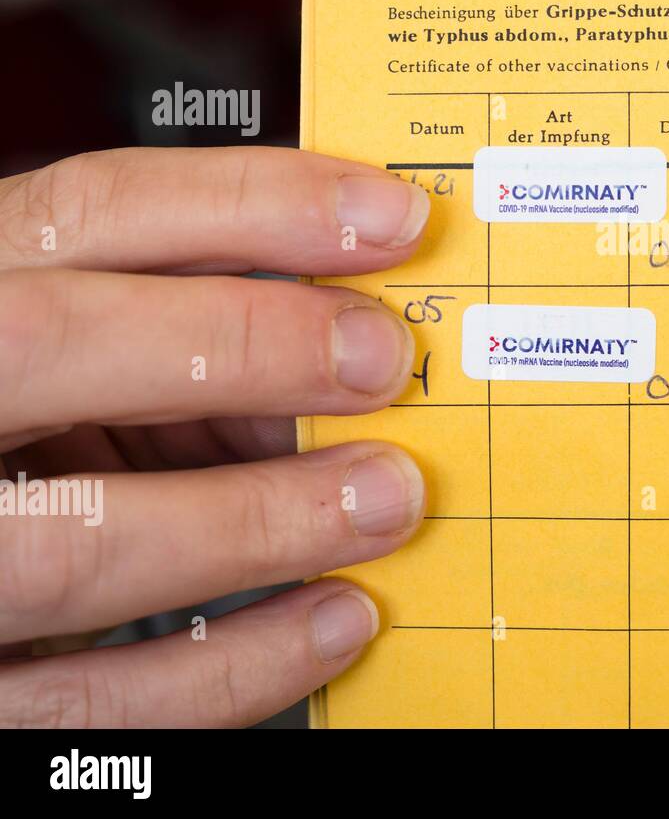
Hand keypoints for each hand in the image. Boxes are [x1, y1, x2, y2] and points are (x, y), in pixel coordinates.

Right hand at [0, 146, 430, 725]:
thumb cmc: (30, 427)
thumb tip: (342, 354)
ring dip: (262, 520)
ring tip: (386, 501)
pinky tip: (334, 617)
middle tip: (383, 361)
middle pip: (54, 342)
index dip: (253, 205)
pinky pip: (90, 705)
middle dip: (245, 343)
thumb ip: (177, 340)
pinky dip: (232, 666)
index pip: (90, 211)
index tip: (390, 218)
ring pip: (76, 541)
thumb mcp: (78, 359)